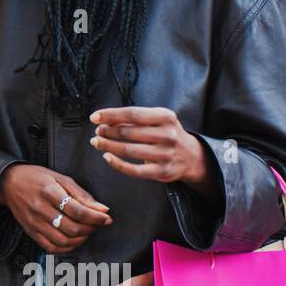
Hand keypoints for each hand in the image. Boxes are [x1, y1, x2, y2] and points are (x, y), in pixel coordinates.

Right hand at [0, 164, 111, 254]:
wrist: (9, 183)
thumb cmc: (38, 178)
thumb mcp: (61, 178)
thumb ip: (82, 195)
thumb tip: (103, 210)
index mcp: (49, 192)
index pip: (77, 211)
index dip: (95, 218)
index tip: (106, 218)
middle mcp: (40, 209)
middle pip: (72, 228)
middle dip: (90, 229)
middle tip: (97, 224)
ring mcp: (34, 223)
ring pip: (63, 241)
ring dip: (80, 239)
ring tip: (86, 231)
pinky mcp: (30, 232)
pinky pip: (51, 247)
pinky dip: (67, 248)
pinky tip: (73, 240)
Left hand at [89, 106, 216, 198]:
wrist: (192, 156)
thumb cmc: (167, 134)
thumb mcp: (159, 120)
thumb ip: (136, 118)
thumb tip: (104, 120)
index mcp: (166, 117)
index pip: (132, 113)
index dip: (110, 115)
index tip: (94, 117)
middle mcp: (168, 134)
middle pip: (129, 132)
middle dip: (107, 131)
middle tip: (97, 131)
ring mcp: (166, 154)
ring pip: (129, 150)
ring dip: (108, 146)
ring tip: (97, 142)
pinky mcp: (163, 172)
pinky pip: (134, 170)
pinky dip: (117, 164)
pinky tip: (107, 157)